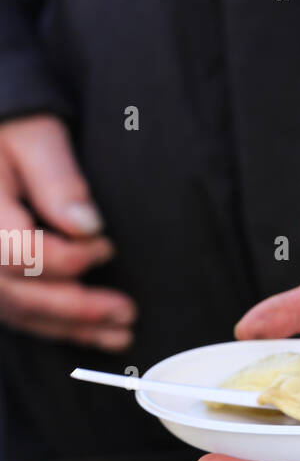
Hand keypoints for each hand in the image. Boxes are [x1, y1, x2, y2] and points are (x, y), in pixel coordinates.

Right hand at [0, 116, 136, 349]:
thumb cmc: (12, 126)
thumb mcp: (34, 136)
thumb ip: (58, 179)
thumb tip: (86, 226)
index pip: (13, 252)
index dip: (63, 259)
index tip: (104, 246)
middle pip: (14, 293)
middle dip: (74, 307)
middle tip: (126, 311)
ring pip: (18, 312)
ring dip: (71, 327)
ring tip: (122, 333)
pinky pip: (19, 313)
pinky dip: (59, 327)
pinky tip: (98, 335)